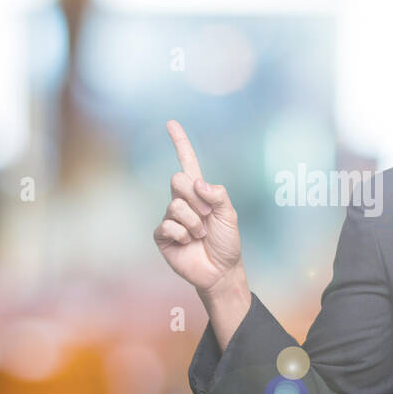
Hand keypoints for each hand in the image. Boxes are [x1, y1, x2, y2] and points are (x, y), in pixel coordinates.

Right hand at [154, 120, 243, 293]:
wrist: (221, 271)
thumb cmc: (226, 242)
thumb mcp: (230, 214)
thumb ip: (218, 195)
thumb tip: (196, 182)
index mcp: (199, 192)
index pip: (187, 162)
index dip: (180, 143)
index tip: (171, 122)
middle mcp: (181, 201)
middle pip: (178, 180)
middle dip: (197, 199)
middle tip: (207, 217)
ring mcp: (170, 218)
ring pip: (175, 205)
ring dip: (194, 222)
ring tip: (200, 235)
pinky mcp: (162, 236)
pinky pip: (168, 225)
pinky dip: (183, 234)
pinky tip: (188, 243)